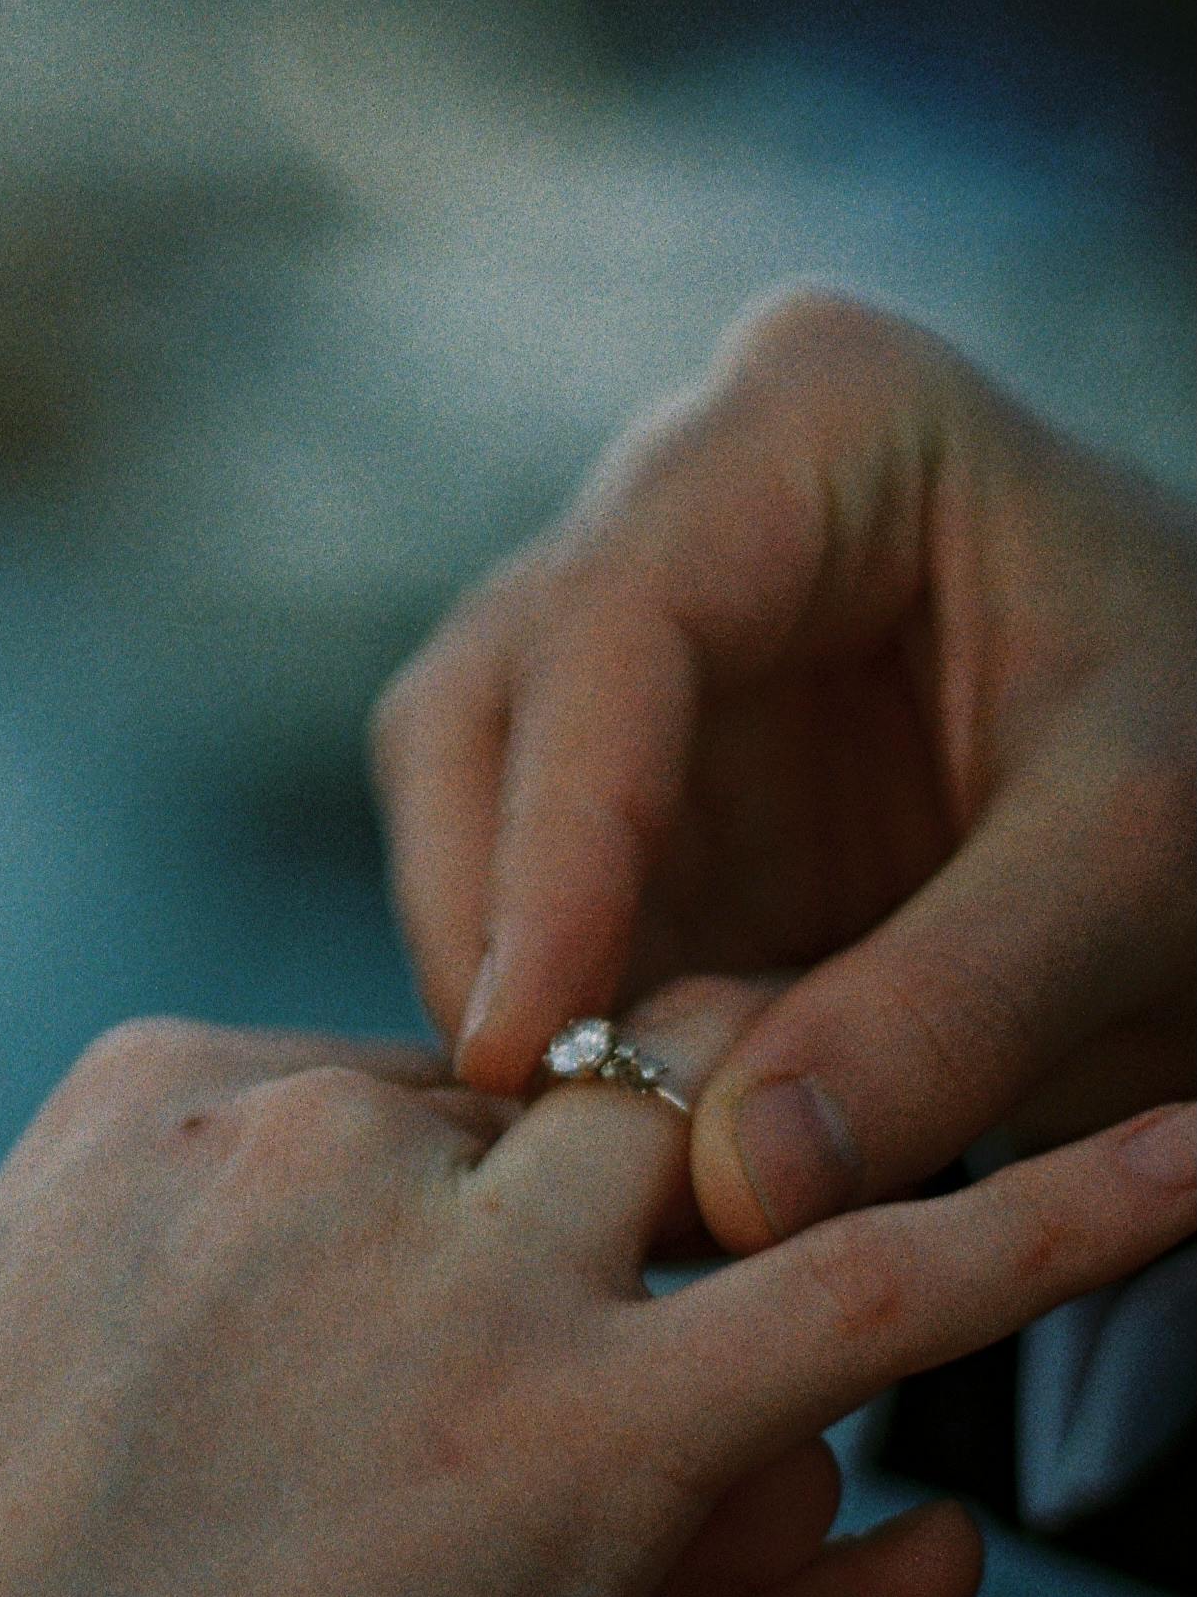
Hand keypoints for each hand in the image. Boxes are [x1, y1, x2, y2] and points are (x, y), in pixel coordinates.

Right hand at [376, 288, 1196, 1245]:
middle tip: (529, 1113)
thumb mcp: (1138, 873)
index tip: (523, 1039)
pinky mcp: (634, 770)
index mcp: (824, 413)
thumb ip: (947, 1016)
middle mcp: (690, 494)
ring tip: (586, 1147)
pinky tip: (610, 1128)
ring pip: (466, 800)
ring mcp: (643, 633)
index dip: (551, 840)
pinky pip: (526, 896)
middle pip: (487, 698)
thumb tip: (727, 1182)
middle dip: (495, 915)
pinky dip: (563, 1016)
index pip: (617, 621)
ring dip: (510, 977)